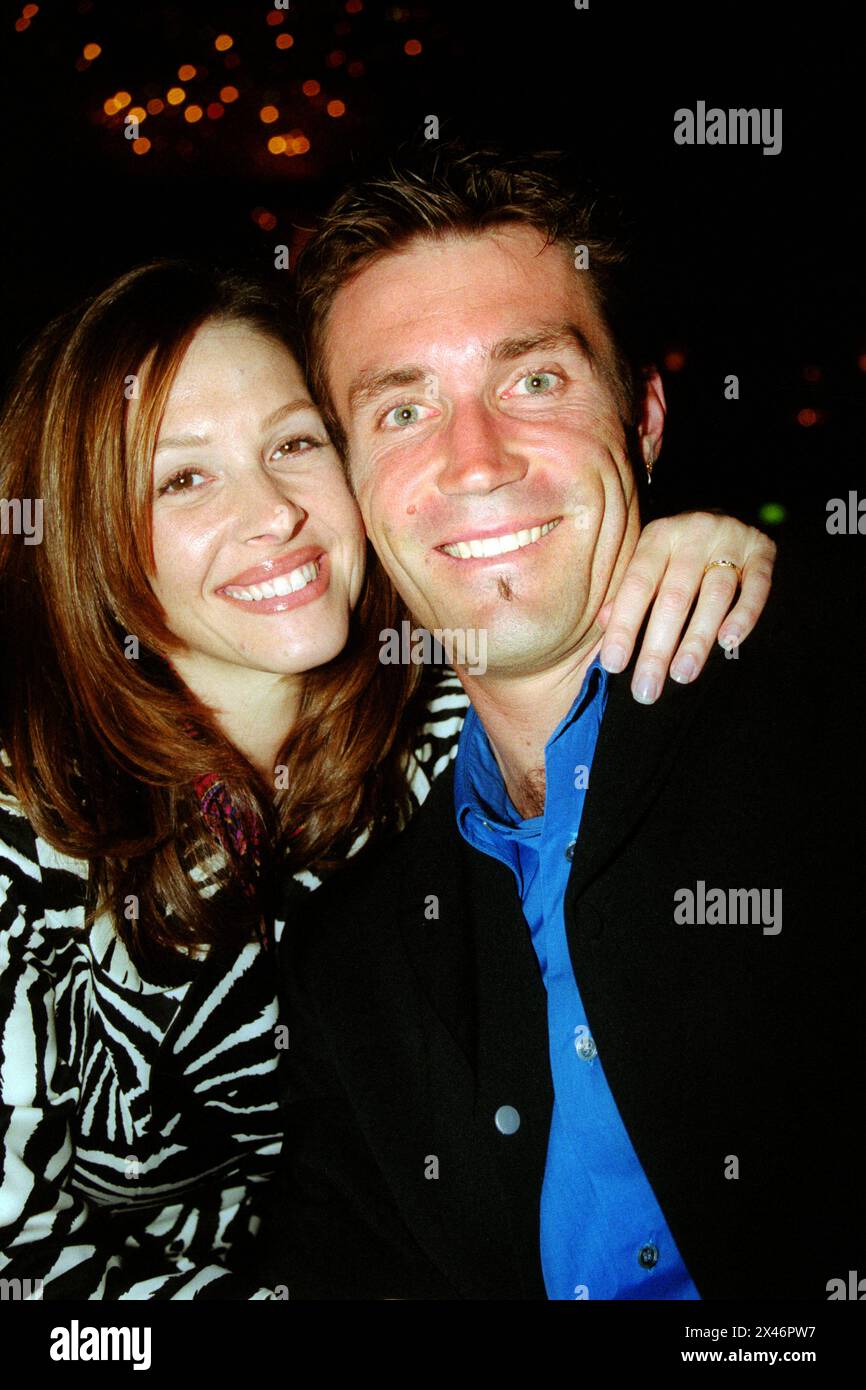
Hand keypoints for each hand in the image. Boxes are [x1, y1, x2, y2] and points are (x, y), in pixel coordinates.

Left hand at [598, 511, 775, 702]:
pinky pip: (757, 586)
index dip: (625, 626)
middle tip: (647, 688)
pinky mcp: (763, 549)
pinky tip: (728, 643)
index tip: (614, 665)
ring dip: (697, 640)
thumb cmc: (677, 552)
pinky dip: (743, 616)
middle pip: (674, 597)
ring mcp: (731, 538)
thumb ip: (626, 594)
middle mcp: (693, 532)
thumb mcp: (647, 563)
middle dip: (658, 647)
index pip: (637, 585)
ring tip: (682, 675)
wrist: (725, 516)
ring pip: (715, 594)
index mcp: (658, 536)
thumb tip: (603, 623)